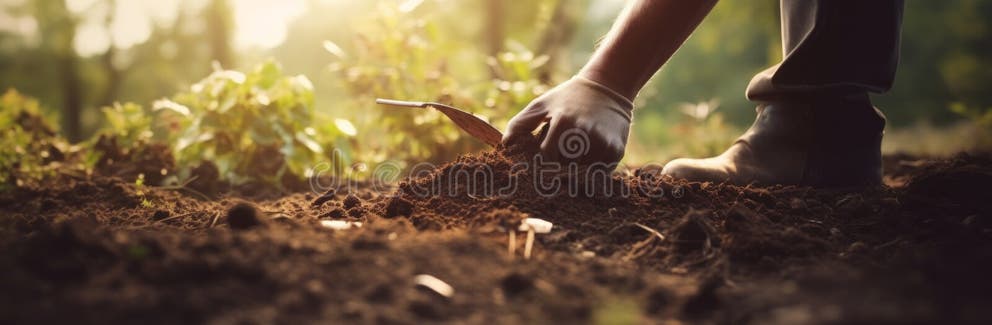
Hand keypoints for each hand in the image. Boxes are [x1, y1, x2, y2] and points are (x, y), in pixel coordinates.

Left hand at [503, 76, 633, 165]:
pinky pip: (598, 176)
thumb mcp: (541, 105)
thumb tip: (504, 146)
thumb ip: (520, 124)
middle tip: (557, 164)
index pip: (546, 160)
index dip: (541, 165)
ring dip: (575, 173)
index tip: (539, 166)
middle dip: (558, 170)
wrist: (608, 87)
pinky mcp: (616, 152)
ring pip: (581, 175)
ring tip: (574, 157)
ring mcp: (602, 144)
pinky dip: (591, 173)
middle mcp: (584, 135)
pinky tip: (588, 158)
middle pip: (564, 170)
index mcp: (563, 124)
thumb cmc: (568, 98)